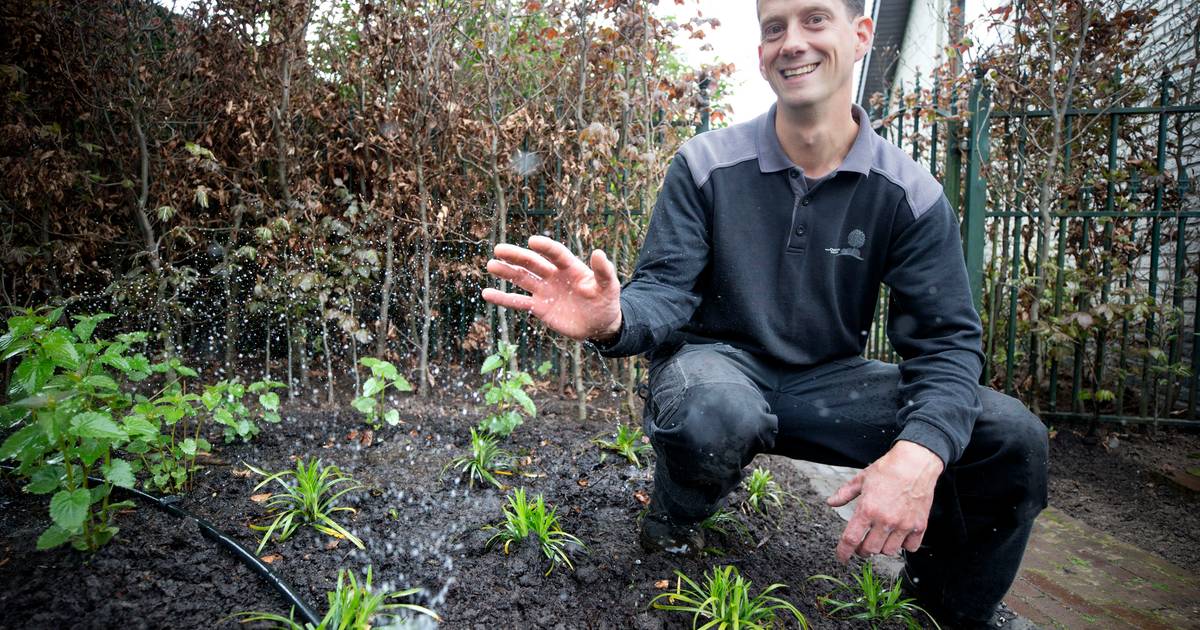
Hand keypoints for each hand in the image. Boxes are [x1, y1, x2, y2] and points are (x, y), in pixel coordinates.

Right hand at [482, 235, 621, 341]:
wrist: (599, 324)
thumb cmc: (606, 301)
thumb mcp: (609, 287)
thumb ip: (604, 271)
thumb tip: (598, 253)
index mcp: (570, 267)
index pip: (555, 254)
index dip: (545, 247)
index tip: (532, 241)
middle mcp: (554, 275)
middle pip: (533, 263)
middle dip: (517, 256)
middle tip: (499, 250)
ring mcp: (545, 291)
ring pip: (522, 279)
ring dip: (506, 272)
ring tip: (491, 265)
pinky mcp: (539, 307)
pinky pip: (518, 302)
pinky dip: (503, 298)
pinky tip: (486, 293)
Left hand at [827, 440, 943, 562]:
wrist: (916, 462)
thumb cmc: (888, 469)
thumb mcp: (861, 479)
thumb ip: (844, 494)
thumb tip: (831, 502)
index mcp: (867, 509)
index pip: (851, 539)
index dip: (843, 552)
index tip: (841, 557)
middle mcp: (885, 520)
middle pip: (870, 549)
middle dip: (862, 550)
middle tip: (862, 545)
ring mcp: (903, 524)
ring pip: (889, 551)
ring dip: (882, 548)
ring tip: (881, 538)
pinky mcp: (919, 525)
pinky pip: (910, 547)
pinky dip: (904, 545)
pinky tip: (899, 536)